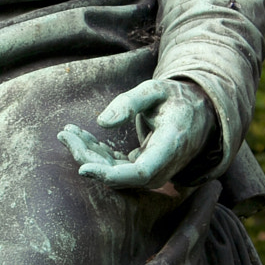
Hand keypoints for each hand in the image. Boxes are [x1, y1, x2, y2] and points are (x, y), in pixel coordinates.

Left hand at [59, 79, 217, 192]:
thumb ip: (130, 102)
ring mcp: (153, 171)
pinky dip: (96, 154)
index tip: (83, 167)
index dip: (110, 174)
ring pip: (114, 172)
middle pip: (120, 175)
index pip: (140, 173)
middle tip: (65, 134)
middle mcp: (162, 166)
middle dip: (88, 157)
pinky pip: (116, 167)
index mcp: (170, 145)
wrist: (199, 114)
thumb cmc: (176, 98)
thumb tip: (101, 123)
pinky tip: (79, 137)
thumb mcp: (156, 89)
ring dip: (88, 154)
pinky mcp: (142, 168)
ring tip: (67, 133)